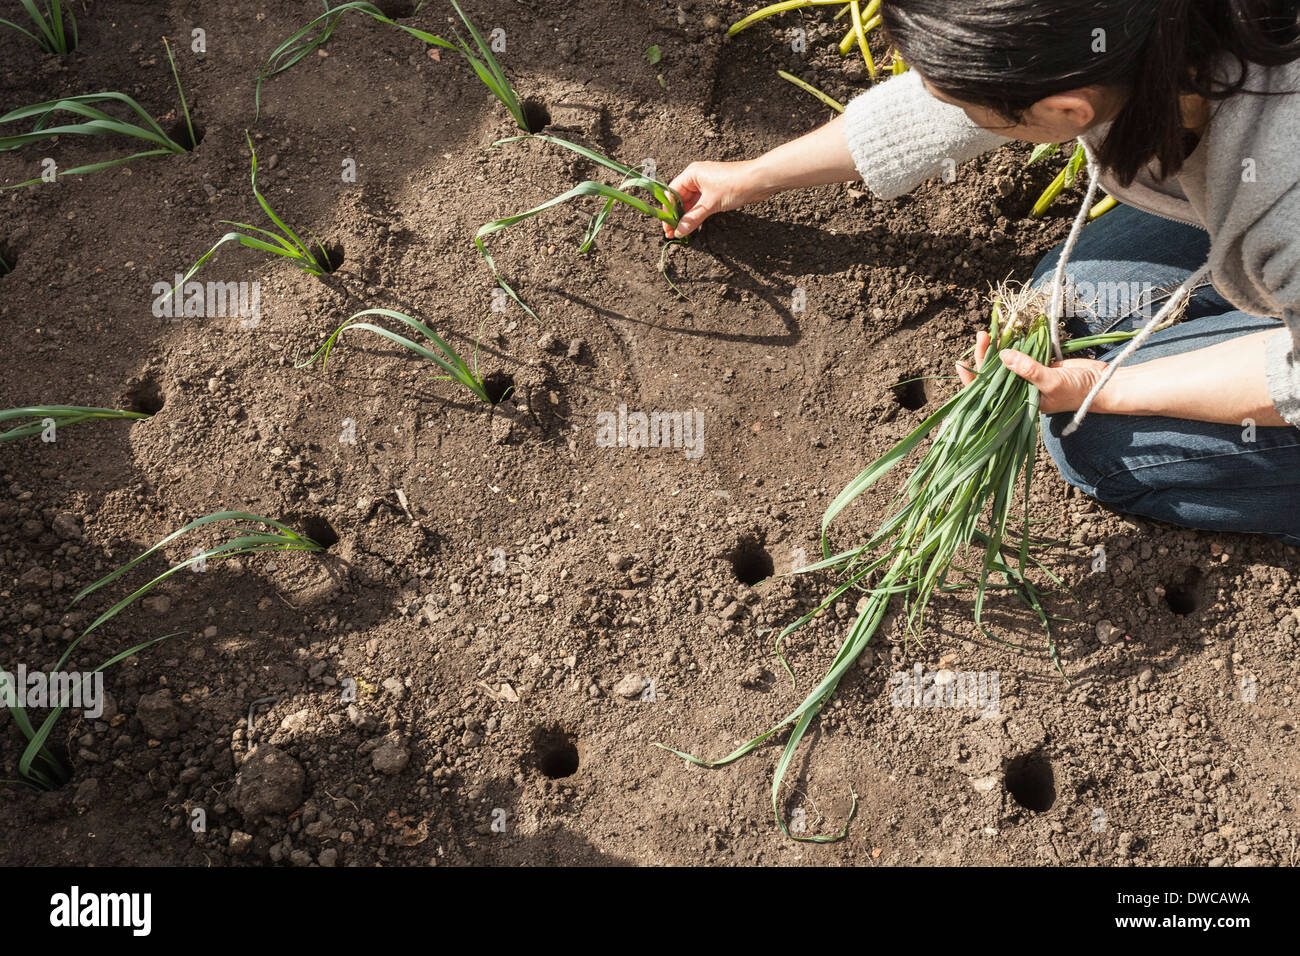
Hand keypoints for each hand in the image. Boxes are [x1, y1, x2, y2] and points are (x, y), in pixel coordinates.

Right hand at [662, 160, 773, 238]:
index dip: (669, 210)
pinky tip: (692, 226)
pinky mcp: (716, 192)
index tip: (667, 226)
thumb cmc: (735, 184)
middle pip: (680, 199)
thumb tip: (679, 231)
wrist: (759, 181)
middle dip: (676, 216)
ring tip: (681, 233)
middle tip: (672, 233)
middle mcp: (697, 177)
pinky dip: (697, 215)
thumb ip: (692, 219)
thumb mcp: (710, 204)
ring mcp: (707, 184)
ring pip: (691, 203)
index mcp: (692, 174)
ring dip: (686, 217)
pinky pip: (701, 205)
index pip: (672, 192)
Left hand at [955, 331, 1110, 414]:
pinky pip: (1021, 352)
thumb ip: (1028, 369)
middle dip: (985, 354)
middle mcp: (1018, 391)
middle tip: (983, 334)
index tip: (961, 363)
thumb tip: (1003, 355)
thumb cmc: (1077, 391)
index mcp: (1017, 403)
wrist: (1102, 384)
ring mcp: (1027, 376)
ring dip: (998, 346)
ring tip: (991, 330)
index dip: (972, 379)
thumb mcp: (1051, 381)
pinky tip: (1008, 331)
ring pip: (1005, 361)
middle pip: (993, 373)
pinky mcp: (1038, 363)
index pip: (987, 393)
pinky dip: (1015, 342)